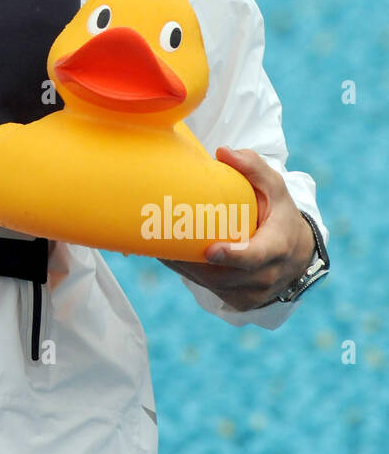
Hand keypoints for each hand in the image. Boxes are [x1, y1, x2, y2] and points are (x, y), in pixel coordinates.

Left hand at [158, 146, 316, 310]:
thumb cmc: (279, 214)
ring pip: (212, 285)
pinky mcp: (240, 301)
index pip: (255, 257)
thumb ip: (253, 167)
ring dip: (183, 267)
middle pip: (224, 274)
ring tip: (156, 245)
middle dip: (192, 262)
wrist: (296, 253)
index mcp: (277, 247)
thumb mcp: (275, 187)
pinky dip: (187, 273)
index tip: (210, 250)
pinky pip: (209, 290)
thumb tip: (223, 152)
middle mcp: (266, 275)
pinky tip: (166, 256)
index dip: (233, 256)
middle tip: (162, 241)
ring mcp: (253, 293)